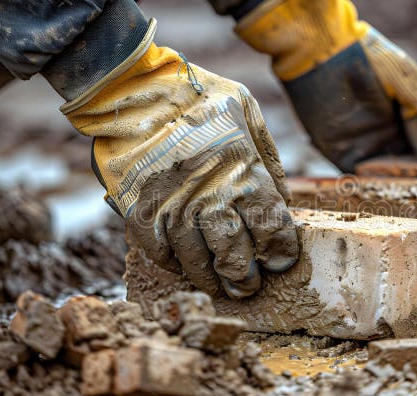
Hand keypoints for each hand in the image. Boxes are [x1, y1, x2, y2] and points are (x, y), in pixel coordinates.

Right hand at [64, 39, 297, 298]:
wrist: (134, 88)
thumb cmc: (197, 95)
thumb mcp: (247, 111)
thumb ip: (266, 156)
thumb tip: (282, 198)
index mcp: (244, 171)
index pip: (272, 229)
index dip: (279, 253)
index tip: (279, 263)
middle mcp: (211, 195)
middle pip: (236, 256)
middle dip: (246, 278)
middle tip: (249, 286)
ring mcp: (172, 207)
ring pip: (197, 262)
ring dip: (211, 280)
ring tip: (220, 287)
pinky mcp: (140, 212)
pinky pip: (159, 253)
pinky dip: (173, 265)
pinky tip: (183, 265)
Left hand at [236, 0, 416, 171]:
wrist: (324, 53)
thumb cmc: (371, 59)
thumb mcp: (409, 82)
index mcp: (408, 117)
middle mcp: (389, 135)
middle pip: (411, 164)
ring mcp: (366, 146)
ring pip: (388, 174)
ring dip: (399, 182)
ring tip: (413, 190)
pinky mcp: (342, 154)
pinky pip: (360, 177)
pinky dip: (372, 184)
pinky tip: (386, 187)